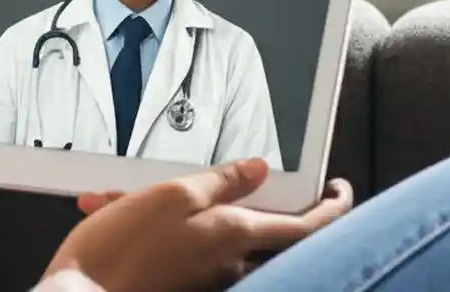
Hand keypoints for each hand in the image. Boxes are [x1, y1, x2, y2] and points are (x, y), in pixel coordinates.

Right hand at [45, 159, 352, 291]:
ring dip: (168, 206)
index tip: (339, 188)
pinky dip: (149, 227)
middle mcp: (228, 264)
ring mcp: (203, 280)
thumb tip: (258, 170)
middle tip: (206, 175)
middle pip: (255, 226)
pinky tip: (110, 214)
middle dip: (225, 193)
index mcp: (234, 235)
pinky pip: (177, 249)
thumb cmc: (118, 255)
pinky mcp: (177, 286)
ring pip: (205, 232)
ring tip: (121, 195)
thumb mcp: (169, 197)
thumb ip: (219, 182)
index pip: (309, 225)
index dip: (333, 205)